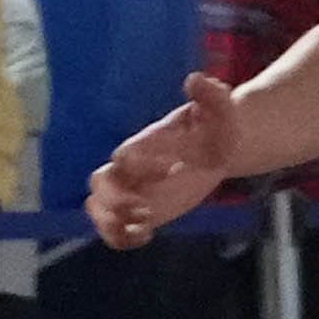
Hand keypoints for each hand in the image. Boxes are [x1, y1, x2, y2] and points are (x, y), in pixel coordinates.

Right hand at [84, 93, 241, 251]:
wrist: (217, 149)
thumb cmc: (216, 128)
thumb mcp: (221, 112)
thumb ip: (211, 97)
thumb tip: (197, 80)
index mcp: (144, 144)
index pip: (125, 156)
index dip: (143, 166)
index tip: (177, 168)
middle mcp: (131, 168)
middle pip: (99, 183)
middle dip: (116, 200)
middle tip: (148, 210)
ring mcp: (133, 191)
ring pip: (97, 207)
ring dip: (112, 221)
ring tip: (145, 224)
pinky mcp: (139, 211)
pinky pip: (113, 229)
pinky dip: (120, 238)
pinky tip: (147, 236)